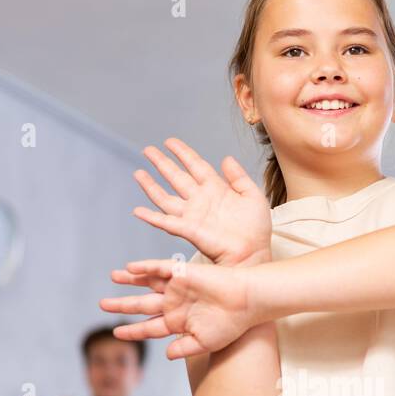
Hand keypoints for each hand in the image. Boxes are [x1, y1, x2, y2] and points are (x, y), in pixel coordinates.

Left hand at [99, 257, 254, 359]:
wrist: (246, 302)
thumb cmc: (231, 324)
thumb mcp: (205, 343)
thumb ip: (184, 349)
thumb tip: (166, 355)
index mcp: (179, 322)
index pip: (150, 327)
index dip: (133, 330)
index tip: (117, 332)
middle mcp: (175, 304)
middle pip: (142, 305)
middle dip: (122, 305)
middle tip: (102, 304)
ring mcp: (178, 288)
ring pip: (148, 283)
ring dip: (130, 281)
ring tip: (112, 276)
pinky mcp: (184, 272)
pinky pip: (160, 268)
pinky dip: (145, 267)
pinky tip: (130, 267)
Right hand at [132, 139, 271, 266]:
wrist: (253, 254)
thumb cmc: (256, 230)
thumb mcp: (253, 196)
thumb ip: (239, 177)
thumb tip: (226, 158)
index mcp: (216, 189)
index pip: (195, 165)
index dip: (183, 153)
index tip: (170, 142)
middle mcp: (201, 200)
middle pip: (176, 177)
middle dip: (162, 163)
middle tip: (147, 150)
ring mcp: (192, 215)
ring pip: (166, 197)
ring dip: (151, 186)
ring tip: (138, 174)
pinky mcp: (188, 230)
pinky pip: (165, 222)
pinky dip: (151, 217)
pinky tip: (138, 211)